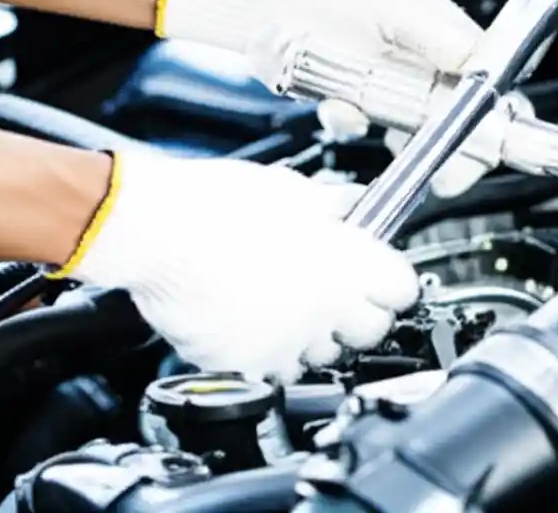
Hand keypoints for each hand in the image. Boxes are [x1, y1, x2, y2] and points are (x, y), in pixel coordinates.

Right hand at [57, 151, 419, 382]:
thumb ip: (332, 204)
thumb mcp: (290, 189)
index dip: (392, 281)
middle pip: (372, 330)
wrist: (154, 231)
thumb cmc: (215, 204)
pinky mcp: (244, 364)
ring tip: (285, 304)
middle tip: (337, 291)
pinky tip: (249, 319)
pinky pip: (270, 368)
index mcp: (345, 265)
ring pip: (322, 356)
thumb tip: (350, 205)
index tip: (380, 275)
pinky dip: (266, 351)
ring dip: (314, 336)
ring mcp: (284, 343)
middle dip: (360, 312)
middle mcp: (323, 311)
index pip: (403, 290)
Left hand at [155, 0, 497, 196]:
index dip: (491, 114)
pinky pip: (365, 122)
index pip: (487, 74)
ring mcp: (386, 72)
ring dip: (395, 131)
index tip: (482, 146)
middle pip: (455, 108)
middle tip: (444, 169)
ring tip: (374, 124)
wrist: (253, 3)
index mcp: (438, 22)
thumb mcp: (389, 3)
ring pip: (411, 121)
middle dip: (446, 137)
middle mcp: (417, 49)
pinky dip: (351, 121)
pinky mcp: (353, 92)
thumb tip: (479, 59)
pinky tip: (338, 109)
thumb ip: (437, 32)